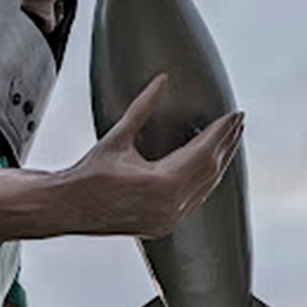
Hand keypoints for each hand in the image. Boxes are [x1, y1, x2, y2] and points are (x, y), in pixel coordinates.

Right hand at [62, 74, 243, 238]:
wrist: (67, 208)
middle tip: (239, 122)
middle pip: (211, 170)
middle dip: (227, 144)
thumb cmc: (87, 176)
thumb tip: (162, 80)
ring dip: (220, 163)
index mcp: (162, 184)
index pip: (203, 152)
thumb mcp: (117, 138)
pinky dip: (205, 182)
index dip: (220, 131)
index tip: (234, 114)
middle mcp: (170, 206)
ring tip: (230, 141)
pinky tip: (210, 168)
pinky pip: (195, 201)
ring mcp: (168, 220)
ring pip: (206, 188)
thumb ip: (143, 108)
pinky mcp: (164, 225)